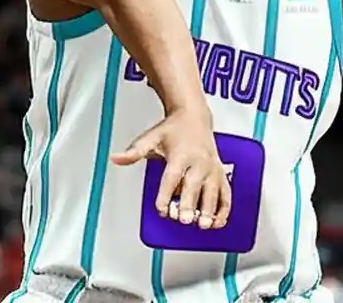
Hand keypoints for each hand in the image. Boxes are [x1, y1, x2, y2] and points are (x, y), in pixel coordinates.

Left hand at [111, 108, 230, 229]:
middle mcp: (198, 162)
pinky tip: (217, 222)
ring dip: (209, 210)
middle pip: (193, 186)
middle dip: (190, 204)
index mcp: (180, 154)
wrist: (194, 118)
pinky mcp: (220, 175)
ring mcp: (211, 169)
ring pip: (212, 192)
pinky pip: (225, 194)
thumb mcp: (150, 138)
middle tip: (185, 220)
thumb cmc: (172, 130)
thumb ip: (134, 152)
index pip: (172, 176)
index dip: (166, 194)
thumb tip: (116, 159)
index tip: (161, 209)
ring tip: (203, 225)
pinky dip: (224, 209)